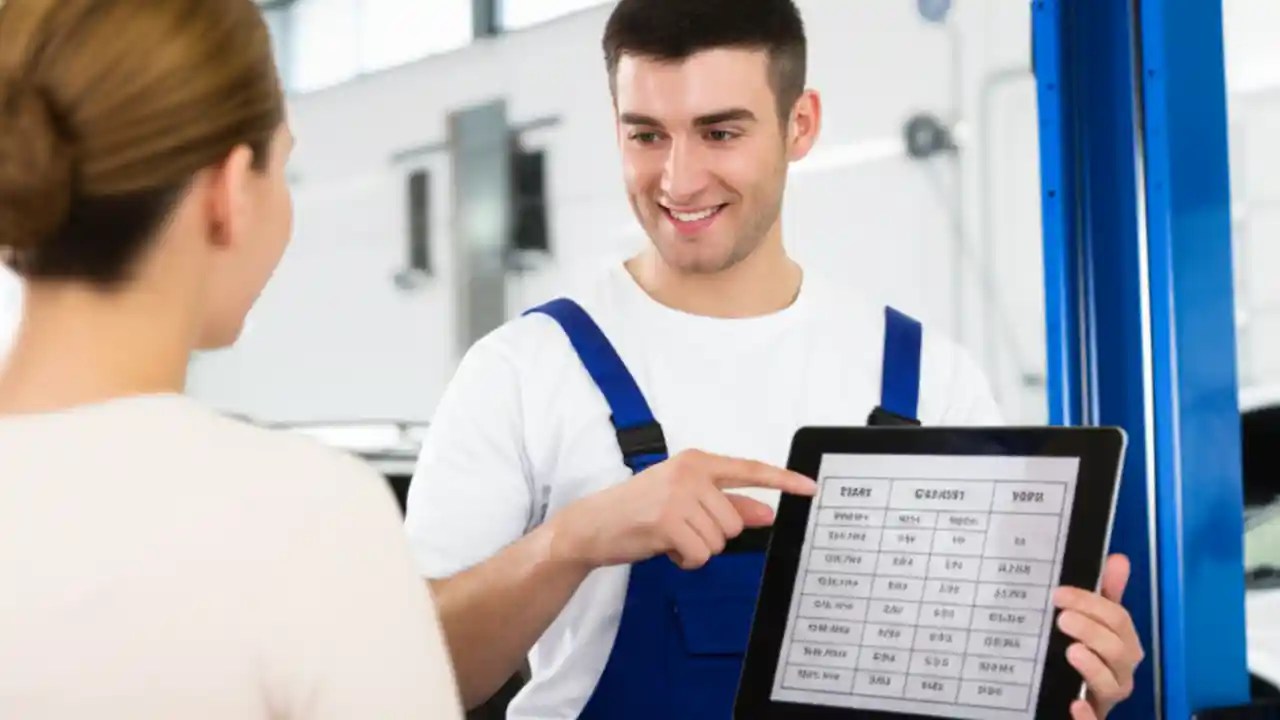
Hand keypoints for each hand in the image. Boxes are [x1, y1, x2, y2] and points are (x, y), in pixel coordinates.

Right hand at [550, 449, 816, 569]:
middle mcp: (690, 473)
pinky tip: (663, 548)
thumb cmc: (638, 511)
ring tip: (668, 536)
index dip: (783, 481)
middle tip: (679, 529)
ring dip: (697, 549)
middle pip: (735, 521)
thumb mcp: (684, 501)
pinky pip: (700, 555)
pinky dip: (685, 561)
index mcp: (696, 461)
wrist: (592, 525)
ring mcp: (678, 495)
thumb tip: (766, 513)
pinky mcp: (667, 521)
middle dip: (712, 535)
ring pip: (720, 540)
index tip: (810, 488)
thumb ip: (727, 504)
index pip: (749, 469)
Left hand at [1054, 554, 1143, 719]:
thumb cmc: (1084, 657)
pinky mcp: (1093, 717)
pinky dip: (1088, 716)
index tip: (1059, 594)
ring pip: (1113, 684)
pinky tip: (1075, 705)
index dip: (1091, 604)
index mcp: (1122, 646)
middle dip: (1093, 631)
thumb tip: (1119, 559)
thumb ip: (1105, 596)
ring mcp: (1107, 698)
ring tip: (1071, 650)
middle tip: (1062, 619)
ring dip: (1094, 666)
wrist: (1068, 700)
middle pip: (1118, 650)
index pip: (1118, 620)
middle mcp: (1121, 673)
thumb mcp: (1092, 624)